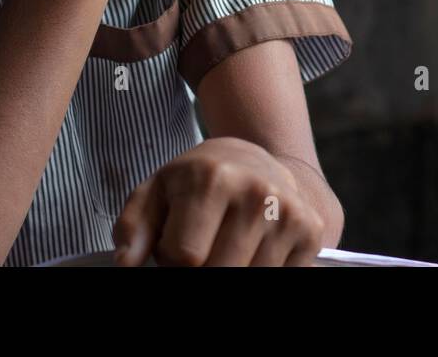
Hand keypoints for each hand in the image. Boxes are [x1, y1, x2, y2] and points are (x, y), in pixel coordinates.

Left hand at [113, 137, 325, 266]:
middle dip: (202, 269)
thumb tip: (127, 264)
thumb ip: (133, 228)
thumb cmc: (195, 182)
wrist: (251, 159)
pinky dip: (261, 271)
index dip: (172, 259)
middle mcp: (256, 191)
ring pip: (250, 279)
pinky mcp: (311, 229)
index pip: (185, 257)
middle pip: (219, 271)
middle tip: (202, 246)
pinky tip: (253, 250)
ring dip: (233, 271)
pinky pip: (280, 278)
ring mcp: (289, 211)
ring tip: (225, 245)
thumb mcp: (156, 192)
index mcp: (212, 178)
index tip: (177, 241)